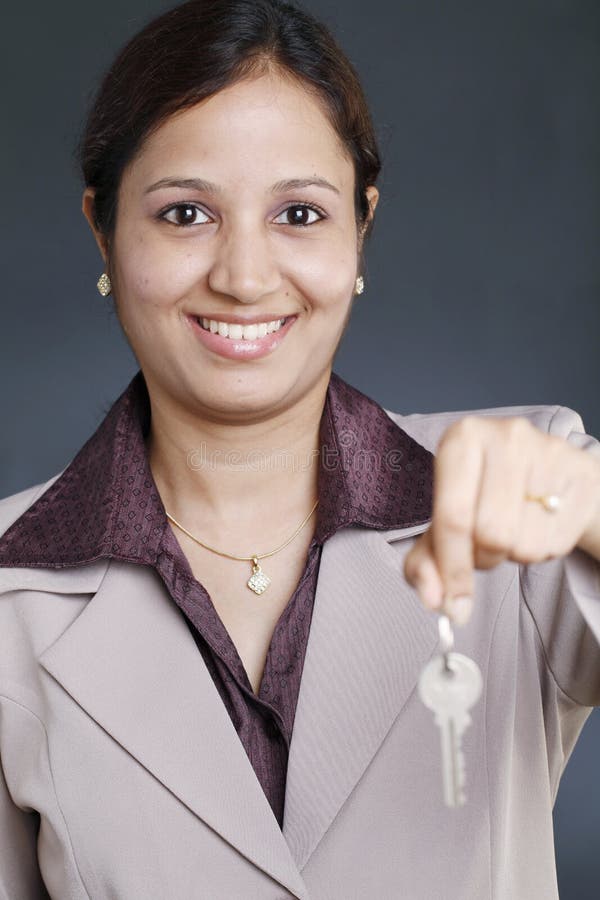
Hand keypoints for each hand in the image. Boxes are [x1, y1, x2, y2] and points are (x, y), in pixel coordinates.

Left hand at [403, 415, 599, 623]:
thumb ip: (427, 560)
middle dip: (482, 558)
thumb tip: (432, 600)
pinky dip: (540, 550)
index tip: (450, 604)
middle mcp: (505, 438)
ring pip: (521, 543)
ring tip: (513, 528)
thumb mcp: (449, 517)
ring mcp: (547, 454)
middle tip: (483, 549)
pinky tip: (539, 524)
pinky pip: (551, 544)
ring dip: (512, 554)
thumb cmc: (491, 495)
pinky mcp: (579, 478)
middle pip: (488, 534)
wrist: (558, 475)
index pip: (452, 516)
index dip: (450, 567)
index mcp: (462, 438)